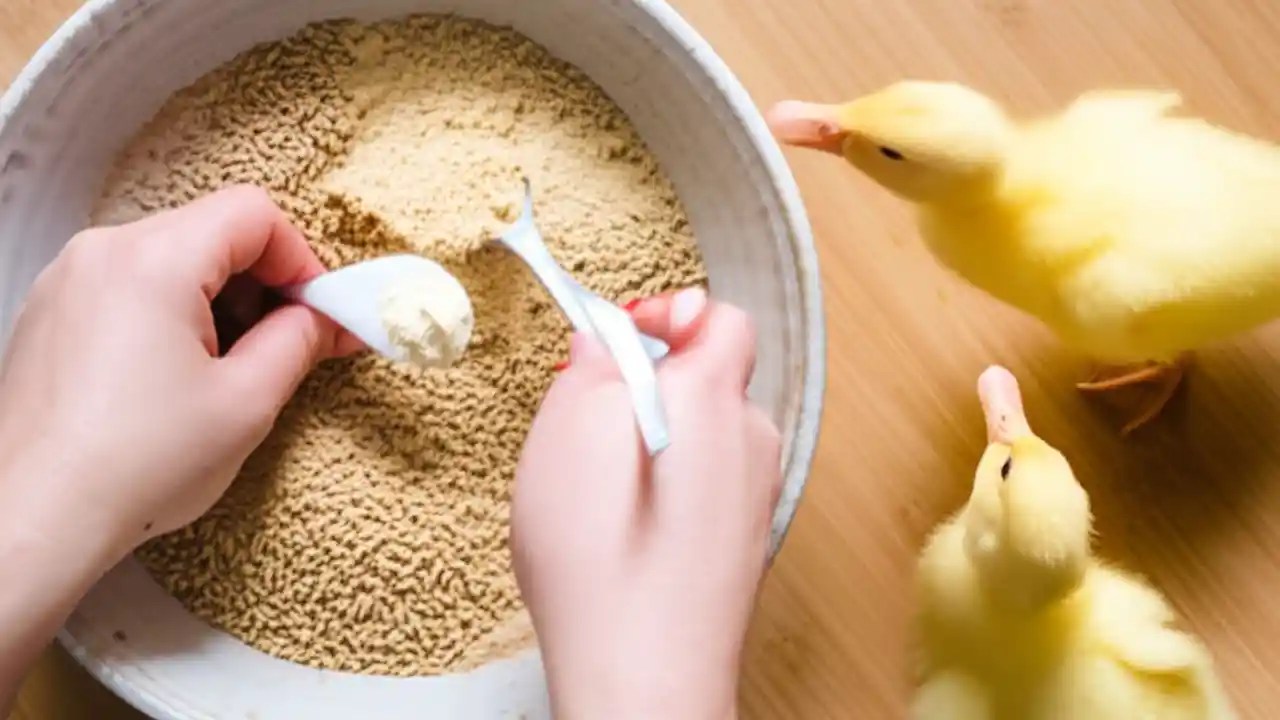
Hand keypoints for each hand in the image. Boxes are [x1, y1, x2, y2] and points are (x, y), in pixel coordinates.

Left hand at [0, 185, 352, 705]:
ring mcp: (68, 281)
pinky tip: (179, 380)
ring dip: (217, 301)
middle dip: (261, 283)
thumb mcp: (248, 402)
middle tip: (287, 345)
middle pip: (210, 231)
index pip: (252, 214)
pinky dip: (171, 315)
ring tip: (229, 372)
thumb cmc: (135, 466)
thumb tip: (328, 319)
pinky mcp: (50, 314)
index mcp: (153, 260)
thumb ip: (300, 341)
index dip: (300, 260)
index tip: (318, 312)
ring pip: (171, 259)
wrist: (35, 519)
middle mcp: (101, 252)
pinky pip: (130, 287)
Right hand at [511, 288, 782, 719]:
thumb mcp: (568, 434)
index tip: (619, 337)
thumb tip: (605, 340)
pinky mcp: (740, 540)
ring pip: (700, 433)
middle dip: (648, 382)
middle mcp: (752, 442)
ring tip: (600, 489)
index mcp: (717, 401)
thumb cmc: (602, 565)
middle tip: (591, 420)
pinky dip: (665, 488)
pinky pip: (702, 483)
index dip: (666, 313)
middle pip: (707, 376)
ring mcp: (752, 496)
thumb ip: (593, 365)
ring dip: (653, 439)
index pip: (720, 317)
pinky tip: (624, 530)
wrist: (645, 679)